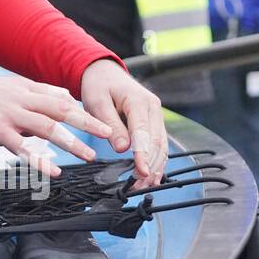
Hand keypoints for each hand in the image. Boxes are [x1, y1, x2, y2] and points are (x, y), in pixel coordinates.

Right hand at [0, 74, 112, 176]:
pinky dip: (39, 159)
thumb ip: (32, 95)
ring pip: (47, 127)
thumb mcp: (6, 89)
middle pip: (61, 109)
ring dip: (71, 142)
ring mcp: (10, 115)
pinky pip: (22, 147)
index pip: (60, 97)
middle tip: (108, 134)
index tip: (101, 121)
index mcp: (24, 89)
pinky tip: (52, 170)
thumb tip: (58, 99)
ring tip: (89, 155)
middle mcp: (21, 99)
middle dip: (88, 122)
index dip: (82, 109)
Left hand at [79, 58, 165, 187]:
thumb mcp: (97, 102)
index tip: (142, 171)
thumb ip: (111, 125)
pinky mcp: (153, 122)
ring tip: (145, 185)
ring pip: (161, 145)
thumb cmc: (98, 86)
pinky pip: (158, 143)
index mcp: (138, 100)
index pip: (143, 132)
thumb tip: (122, 148)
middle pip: (156, 142)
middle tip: (140, 185)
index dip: (143, 154)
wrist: (104, 73)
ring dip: (155, 167)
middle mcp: (153, 108)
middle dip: (150, 165)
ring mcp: (156, 115)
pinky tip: (151, 175)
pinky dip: (156, 160)